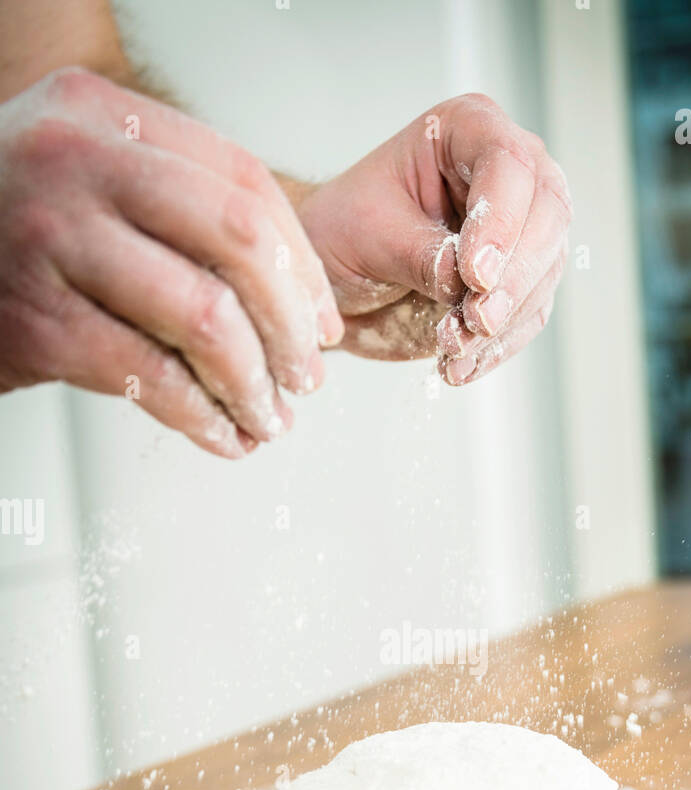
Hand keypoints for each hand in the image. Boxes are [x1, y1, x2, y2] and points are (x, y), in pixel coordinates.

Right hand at [0, 67, 342, 455]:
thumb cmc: (10, 233)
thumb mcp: (84, 180)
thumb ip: (170, 206)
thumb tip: (290, 290)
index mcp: (102, 117)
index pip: (241, 181)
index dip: (300, 262)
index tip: (322, 320)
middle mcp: (75, 162)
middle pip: (237, 240)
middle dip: (289, 324)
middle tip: (305, 375)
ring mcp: (50, 238)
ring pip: (204, 316)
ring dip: (252, 382)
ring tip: (267, 415)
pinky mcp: (35, 320)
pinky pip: (151, 377)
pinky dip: (202, 418)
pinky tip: (222, 435)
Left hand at [297, 93, 570, 384]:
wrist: (333, 274)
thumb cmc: (342, 231)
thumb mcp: (370, 234)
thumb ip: (423, 254)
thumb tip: (469, 283)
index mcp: (467, 132)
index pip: (509, 165)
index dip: (500, 221)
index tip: (475, 274)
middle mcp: (505, 174)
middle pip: (548, 215)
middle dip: (515, 277)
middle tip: (477, 319)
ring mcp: (518, 230)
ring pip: (545, 271)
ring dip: (504, 320)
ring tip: (453, 347)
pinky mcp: (515, 284)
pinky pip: (527, 317)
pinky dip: (497, 347)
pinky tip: (460, 365)